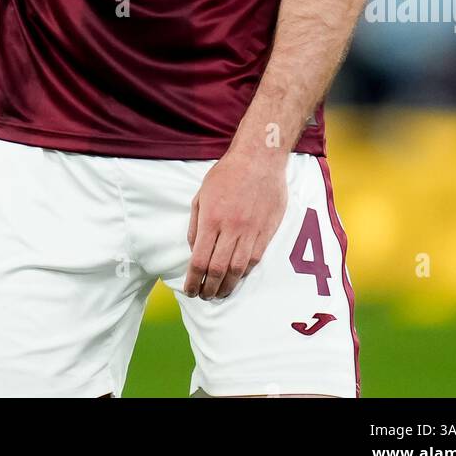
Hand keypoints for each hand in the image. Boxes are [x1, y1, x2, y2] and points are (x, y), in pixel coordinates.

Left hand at [184, 149, 287, 299]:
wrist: (259, 159)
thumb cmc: (227, 173)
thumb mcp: (202, 194)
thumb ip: (196, 223)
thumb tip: (193, 249)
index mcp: (211, 218)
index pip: (199, 259)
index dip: (193, 280)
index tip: (189, 290)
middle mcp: (231, 228)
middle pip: (218, 269)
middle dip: (208, 288)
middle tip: (204, 296)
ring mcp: (250, 231)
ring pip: (238, 269)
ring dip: (227, 286)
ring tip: (220, 293)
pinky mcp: (266, 231)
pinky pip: (254, 259)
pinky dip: (244, 272)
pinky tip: (237, 277)